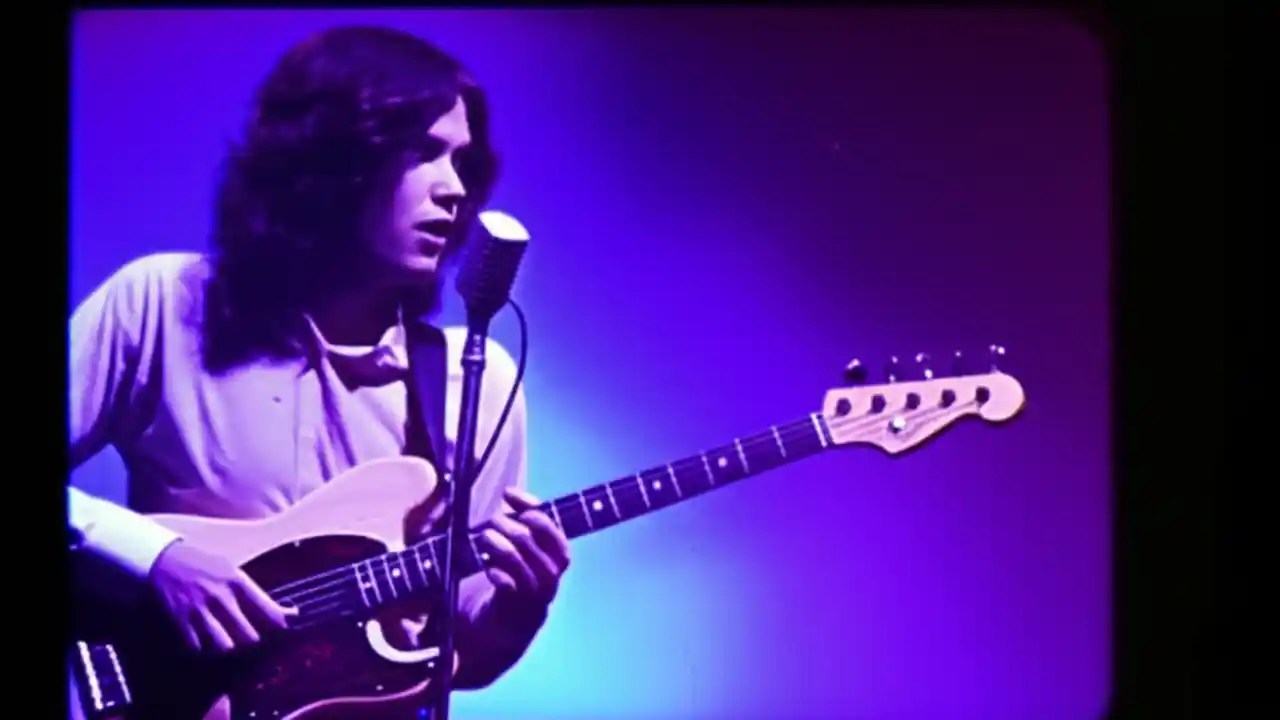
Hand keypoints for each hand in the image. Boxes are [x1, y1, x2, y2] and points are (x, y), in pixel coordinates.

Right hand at [148, 540, 296, 653]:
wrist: (166, 558)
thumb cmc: (203, 563)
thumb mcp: (231, 568)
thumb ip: (250, 590)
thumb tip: (279, 609)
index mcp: (237, 582)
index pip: (268, 610)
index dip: (281, 621)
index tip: (285, 624)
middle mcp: (222, 597)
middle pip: (249, 635)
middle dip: (252, 638)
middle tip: (250, 635)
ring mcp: (201, 610)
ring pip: (225, 645)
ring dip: (229, 646)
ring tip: (229, 640)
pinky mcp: (182, 619)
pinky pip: (198, 645)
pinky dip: (203, 647)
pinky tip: (205, 640)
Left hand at [478, 488, 570, 614]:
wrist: (505, 632)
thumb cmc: (515, 583)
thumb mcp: (525, 552)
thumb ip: (523, 526)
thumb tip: (510, 494)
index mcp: (558, 560)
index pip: (551, 527)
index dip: (530, 506)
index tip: (508, 495)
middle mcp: (551, 577)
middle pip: (528, 539)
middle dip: (504, 524)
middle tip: (490, 523)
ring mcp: (534, 595)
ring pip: (515, 558)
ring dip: (495, 544)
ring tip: (483, 539)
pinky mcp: (514, 611)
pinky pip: (506, 584)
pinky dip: (495, 571)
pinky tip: (489, 569)